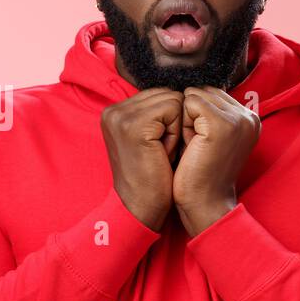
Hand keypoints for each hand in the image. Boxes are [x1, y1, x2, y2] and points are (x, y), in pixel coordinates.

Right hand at [100, 88, 183, 231]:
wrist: (141, 208)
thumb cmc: (154, 177)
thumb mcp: (151, 139)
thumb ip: (156, 114)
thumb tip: (186, 92)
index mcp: (115, 112)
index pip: (159, 94)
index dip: (169, 121)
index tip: (157, 148)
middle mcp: (113, 110)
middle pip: (167, 94)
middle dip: (173, 122)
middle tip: (160, 152)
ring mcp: (121, 116)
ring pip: (173, 100)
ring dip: (175, 128)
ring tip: (160, 153)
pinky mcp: (134, 125)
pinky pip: (174, 109)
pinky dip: (175, 133)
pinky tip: (163, 153)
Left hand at [173, 87, 261, 235]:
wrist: (205, 204)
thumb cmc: (201, 173)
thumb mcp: (212, 137)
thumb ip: (211, 112)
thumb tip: (191, 88)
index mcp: (251, 118)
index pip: (212, 93)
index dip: (198, 116)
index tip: (205, 144)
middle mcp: (250, 116)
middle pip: (204, 91)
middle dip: (192, 115)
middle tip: (199, 146)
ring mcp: (238, 119)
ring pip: (195, 95)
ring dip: (186, 119)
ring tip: (196, 146)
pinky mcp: (221, 123)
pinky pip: (189, 101)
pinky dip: (183, 123)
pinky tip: (191, 145)